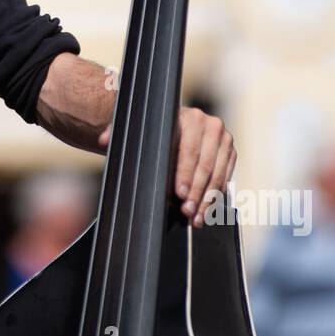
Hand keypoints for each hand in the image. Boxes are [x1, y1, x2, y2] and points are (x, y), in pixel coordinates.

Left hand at [96, 106, 235, 227]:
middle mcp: (209, 124)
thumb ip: (118, 133)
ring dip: (208, 198)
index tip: (179, 193)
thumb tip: (104, 140)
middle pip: (204, 164)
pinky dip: (217, 195)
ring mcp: (223, 138)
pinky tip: (207, 210)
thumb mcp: (137, 130)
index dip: (184, 173)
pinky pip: (226, 176)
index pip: (188, 149)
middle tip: (186, 211)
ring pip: (217, 173)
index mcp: (187, 117)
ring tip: (196, 217)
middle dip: (196, 191)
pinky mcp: (230, 151)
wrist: (175, 125)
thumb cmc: (154, 132)